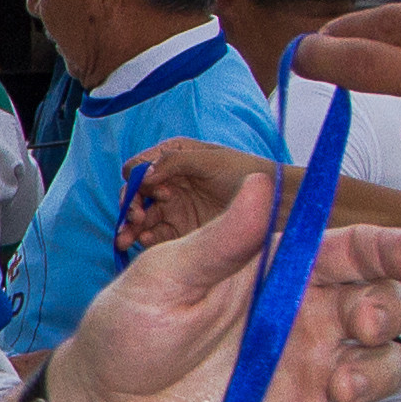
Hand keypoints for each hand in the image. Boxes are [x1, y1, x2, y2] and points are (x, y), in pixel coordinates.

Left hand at [52, 171, 400, 401]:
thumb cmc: (130, 330)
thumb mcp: (166, 276)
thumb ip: (221, 240)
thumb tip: (261, 183)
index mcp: (283, 275)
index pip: (353, 252)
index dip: (390, 248)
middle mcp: (308, 324)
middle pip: (384, 307)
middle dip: (389, 310)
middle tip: (359, 323)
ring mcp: (310, 382)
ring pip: (383, 369)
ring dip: (379, 373)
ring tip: (341, 385)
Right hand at [117, 138, 264, 251]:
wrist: (274, 201)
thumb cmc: (245, 173)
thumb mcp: (209, 161)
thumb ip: (175, 162)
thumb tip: (144, 174)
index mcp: (173, 158)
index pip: (139, 168)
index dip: (138, 180)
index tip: (149, 191)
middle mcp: (169, 182)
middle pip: (137, 195)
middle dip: (130, 206)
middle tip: (134, 218)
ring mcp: (174, 207)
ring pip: (141, 217)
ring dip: (130, 227)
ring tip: (126, 239)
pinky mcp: (180, 230)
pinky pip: (155, 235)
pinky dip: (145, 239)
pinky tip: (144, 243)